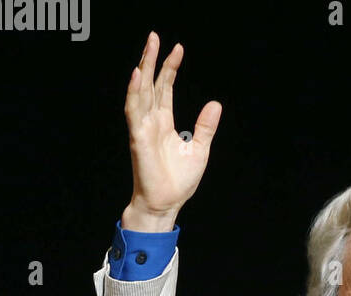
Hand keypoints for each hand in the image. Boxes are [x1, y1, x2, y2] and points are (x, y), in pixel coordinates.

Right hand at [122, 31, 221, 230]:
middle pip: (150, 83)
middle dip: (152, 59)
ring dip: (143, 68)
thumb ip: (205, 126)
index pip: (165, 88)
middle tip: (155, 36)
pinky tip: (138, 75)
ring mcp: (143, 127)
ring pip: (141, 91)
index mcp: (164, 122)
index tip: (178, 49)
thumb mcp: (199, 149)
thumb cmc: (179, 180)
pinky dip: (135, 92)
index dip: (170, 68)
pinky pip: (135, 111)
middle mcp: (151, 120)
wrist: (167, 203)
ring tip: (148, 47)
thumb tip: (215, 104)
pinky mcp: (139, 137)